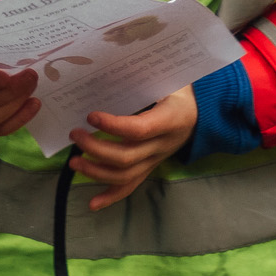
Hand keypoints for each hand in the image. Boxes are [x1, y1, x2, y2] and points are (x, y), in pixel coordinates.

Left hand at [72, 85, 197, 210]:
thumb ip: (143, 78)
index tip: (91, 116)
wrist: (201, 114)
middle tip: (75, 135)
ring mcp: (156, 160)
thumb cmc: (180, 92)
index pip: (138, 129)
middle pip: (126, 157)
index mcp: (169, 120)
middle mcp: (162, 145)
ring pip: (125, 176)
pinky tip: (92, 204)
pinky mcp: (150, 168)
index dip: (113, 125)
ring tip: (74, 162)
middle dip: (96, 149)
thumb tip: (109, 71)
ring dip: (96, 172)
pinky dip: (111, 197)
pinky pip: (131, 186)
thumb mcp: (168, 80)